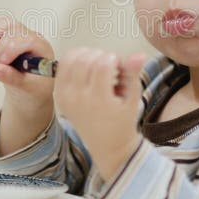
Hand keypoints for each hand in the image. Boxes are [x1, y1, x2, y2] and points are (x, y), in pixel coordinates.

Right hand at [0, 15, 54, 154]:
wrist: (32, 96)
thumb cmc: (34, 95)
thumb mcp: (25, 92)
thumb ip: (13, 80)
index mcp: (43, 51)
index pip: (25, 38)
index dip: (10, 49)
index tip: (1, 63)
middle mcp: (34, 40)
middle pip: (12, 28)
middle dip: (1, 46)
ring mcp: (21, 36)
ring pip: (4, 23)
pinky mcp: (10, 36)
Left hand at [54, 47, 146, 180]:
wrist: (106, 144)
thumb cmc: (122, 122)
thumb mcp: (133, 98)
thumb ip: (134, 74)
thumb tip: (140, 54)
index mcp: (98, 100)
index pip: (102, 65)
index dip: (114, 59)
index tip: (121, 66)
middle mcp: (78, 98)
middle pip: (86, 59)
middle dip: (101, 55)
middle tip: (111, 66)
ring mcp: (65, 96)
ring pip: (72, 59)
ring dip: (88, 55)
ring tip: (99, 65)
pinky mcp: (59, 95)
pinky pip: (62, 66)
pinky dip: (75, 60)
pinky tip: (88, 67)